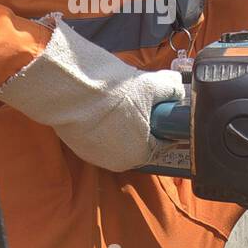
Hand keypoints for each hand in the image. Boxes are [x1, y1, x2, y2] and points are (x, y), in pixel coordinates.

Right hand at [0, 16, 185, 171]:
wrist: (69, 89)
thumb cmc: (116, 92)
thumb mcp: (153, 86)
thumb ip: (170, 90)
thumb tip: (177, 89)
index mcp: (142, 153)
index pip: (162, 144)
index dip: (165, 128)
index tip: (164, 114)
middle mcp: (119, 162)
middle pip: (140, 143)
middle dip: (144, 126)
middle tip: (142, 105)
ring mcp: (95, 156)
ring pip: (118, 140)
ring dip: (122, 126)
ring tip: (120, 104)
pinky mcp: (77, 147)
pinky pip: (98, 137)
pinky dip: (103, 126)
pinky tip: (102, 109)